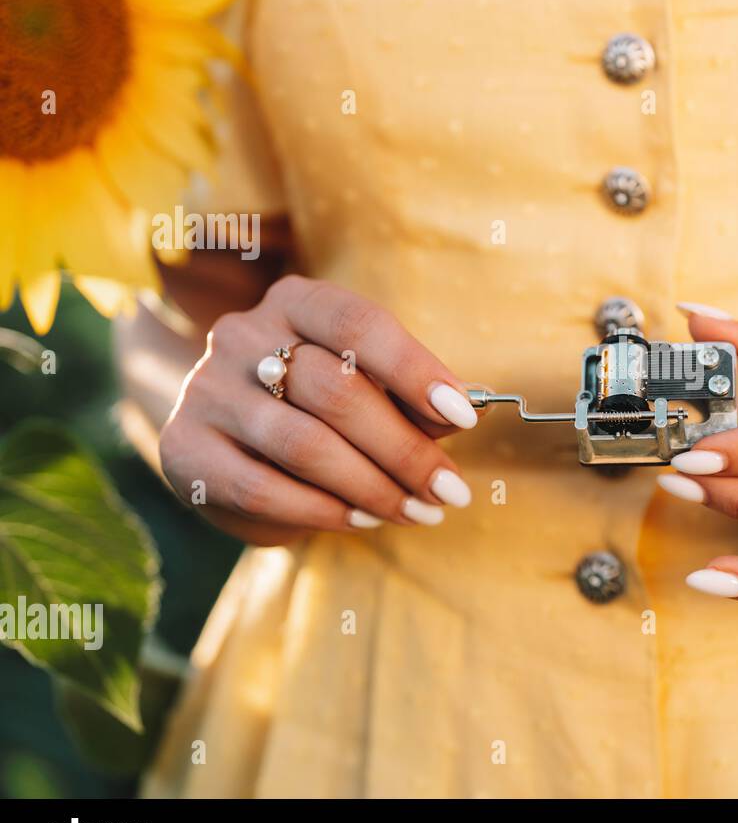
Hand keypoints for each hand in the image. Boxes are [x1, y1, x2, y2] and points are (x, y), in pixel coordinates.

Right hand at [158, 275, 477, 544]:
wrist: (225, 438)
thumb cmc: (317, 409)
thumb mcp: (367, 388)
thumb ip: (411, 398)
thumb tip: (467, 411)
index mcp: (295, 303)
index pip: (359, 325)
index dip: (416, 370)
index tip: (465, 417)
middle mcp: (242, 335)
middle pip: (336, 391)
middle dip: (405, 449)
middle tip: (449, 490)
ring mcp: (206, 390)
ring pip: (304, 444)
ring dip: (373, 487)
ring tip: (417, 512)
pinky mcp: (185, 449)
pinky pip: (264, 487)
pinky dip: (324, 509)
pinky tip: (362, 520)